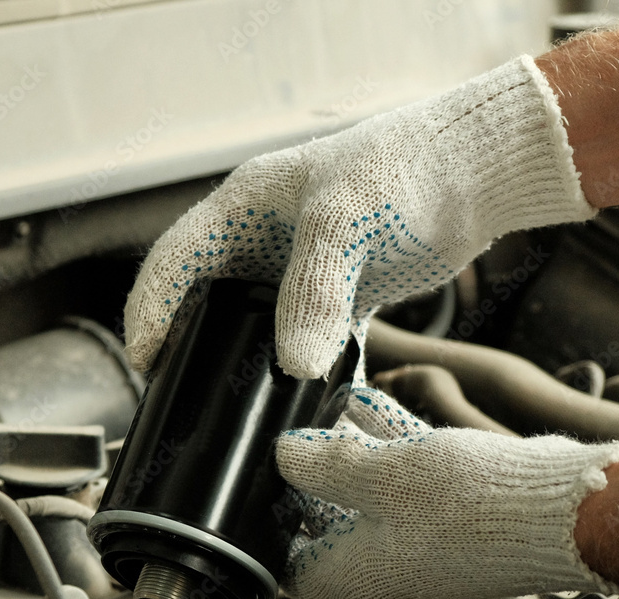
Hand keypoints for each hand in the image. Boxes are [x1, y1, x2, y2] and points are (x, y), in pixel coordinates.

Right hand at [124, 56, 594, 377]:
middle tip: (183, 393)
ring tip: (238, 407)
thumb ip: (313, 288)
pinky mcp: (344, 293)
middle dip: (191, 342)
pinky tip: (306, 399)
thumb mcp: (346, 218)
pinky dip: (305, 367)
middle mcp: (267, 238)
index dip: (151, 309)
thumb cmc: (404, 171)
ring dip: (247, 360)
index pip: (176, 259)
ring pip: (258, 322)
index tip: (145, 360)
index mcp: (246, 206)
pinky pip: (310, 337)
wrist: (473, 174)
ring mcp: (305, 268)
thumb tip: (293, 365)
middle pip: (209, 297)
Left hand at [275, 387, 618, 598]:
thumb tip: (285, 454)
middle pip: (331, 525)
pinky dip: (389, 443)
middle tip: (292, 437)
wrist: (563, 509)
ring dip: (350, 451)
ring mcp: (425, 538)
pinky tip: (372, 397)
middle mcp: (389, 562)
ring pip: (372, 492)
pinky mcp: (456, 512)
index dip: (272, 533)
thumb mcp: (381, 475)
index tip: (259, 494)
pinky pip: (408, 477)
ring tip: (325, 405)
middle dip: (312, 478)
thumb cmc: (470, 506)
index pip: (295, 569)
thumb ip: (326, 465)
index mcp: (359, 572)